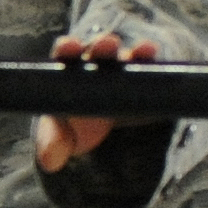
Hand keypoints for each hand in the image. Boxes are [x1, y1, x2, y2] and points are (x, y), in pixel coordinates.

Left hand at [35, 32, 158, 171]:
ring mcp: (121, 68)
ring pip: (127, 56)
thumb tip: (49, 162)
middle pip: (97, 50)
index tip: (69, 47)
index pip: (66, 54)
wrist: (99, 128)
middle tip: (107, 44)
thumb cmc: (72, 125)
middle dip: (102, 46)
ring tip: (143, 50)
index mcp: (69, 71)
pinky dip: (152, 62)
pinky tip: (158, 58)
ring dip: (134, 52)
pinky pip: (148, 69)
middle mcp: (95, 63)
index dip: (68, 48)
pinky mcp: (142, 78)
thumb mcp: (61, 136)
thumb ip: (52, 145)